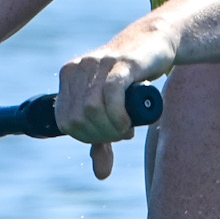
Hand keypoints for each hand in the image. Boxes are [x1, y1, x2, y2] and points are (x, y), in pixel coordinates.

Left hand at [56, 18, 177, 179]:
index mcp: (68, 76)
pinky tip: (128, 122)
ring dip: (112, 127)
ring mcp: (98, 63)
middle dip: (102, 134)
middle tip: (122, 132)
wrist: (154, 44)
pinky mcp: (120, 63)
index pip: (66, 122)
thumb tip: (101, 174)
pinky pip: (111, 94)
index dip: (88, 137)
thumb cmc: (131, 79)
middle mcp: (78, 68)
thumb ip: (102, 140)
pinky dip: (118, 115)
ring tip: (127, 127)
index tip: (110, 136)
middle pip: (79, 118)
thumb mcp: (112, 110)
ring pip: (92, 108)